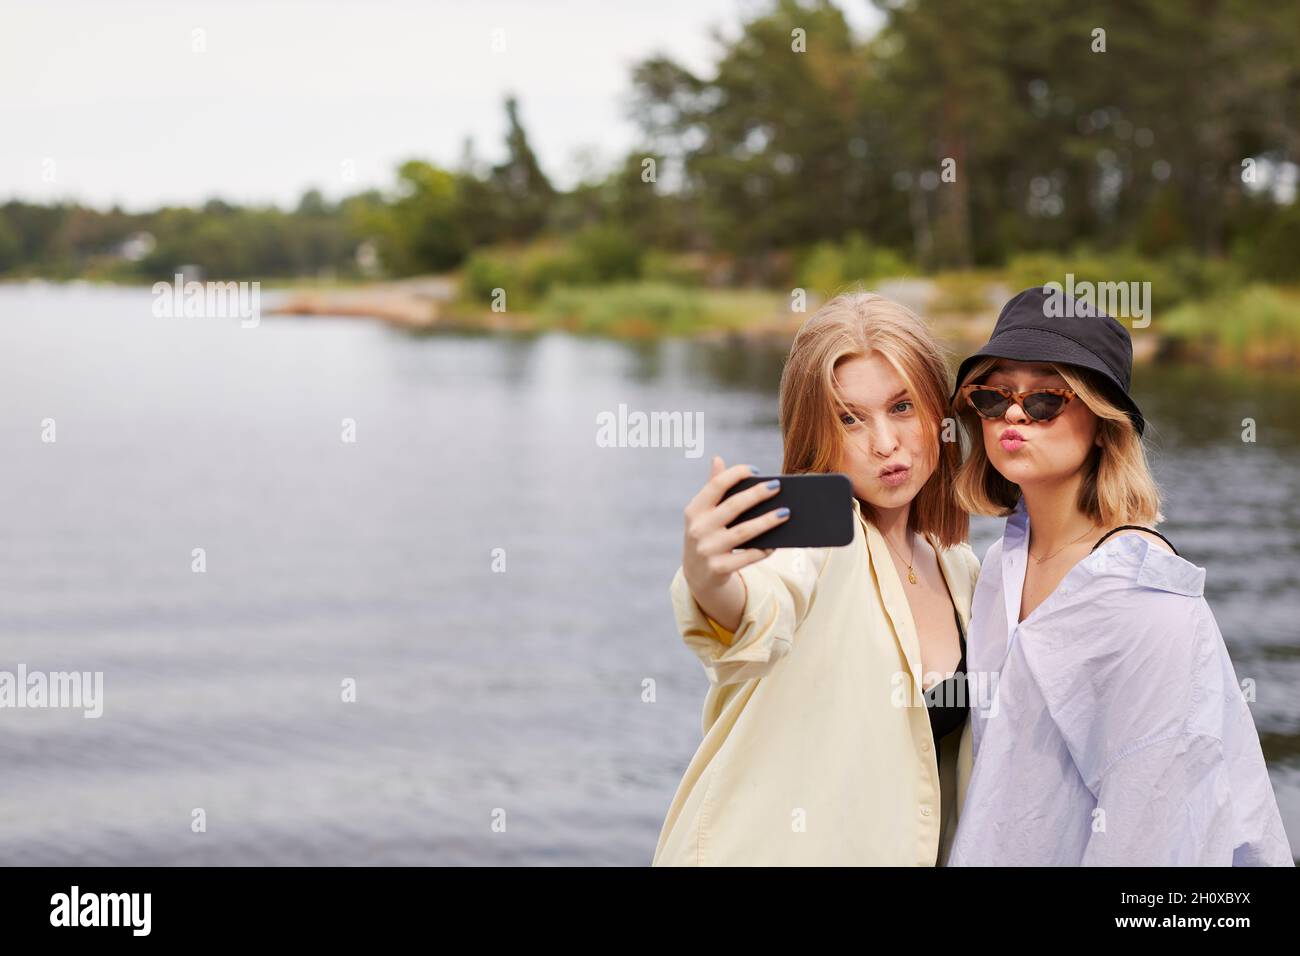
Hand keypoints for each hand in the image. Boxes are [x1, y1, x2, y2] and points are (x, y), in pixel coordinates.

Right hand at [681, 455, 788, 631]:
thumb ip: (712, 487)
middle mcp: (698, 529)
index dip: (735, 474)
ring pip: (744, 532)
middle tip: (777, 486)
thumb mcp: (703, 514)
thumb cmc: (706, 535)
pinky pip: (747, 557)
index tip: (755, 470)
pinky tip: (777, 542)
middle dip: (757, 494)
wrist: (697, 575)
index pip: (716, 485)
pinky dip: (763, 550)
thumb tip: (717, 459)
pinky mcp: (719, 568)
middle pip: (733, 506)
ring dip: (767, 521)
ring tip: (786, 513)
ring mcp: (707, 550)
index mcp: (694, 510)